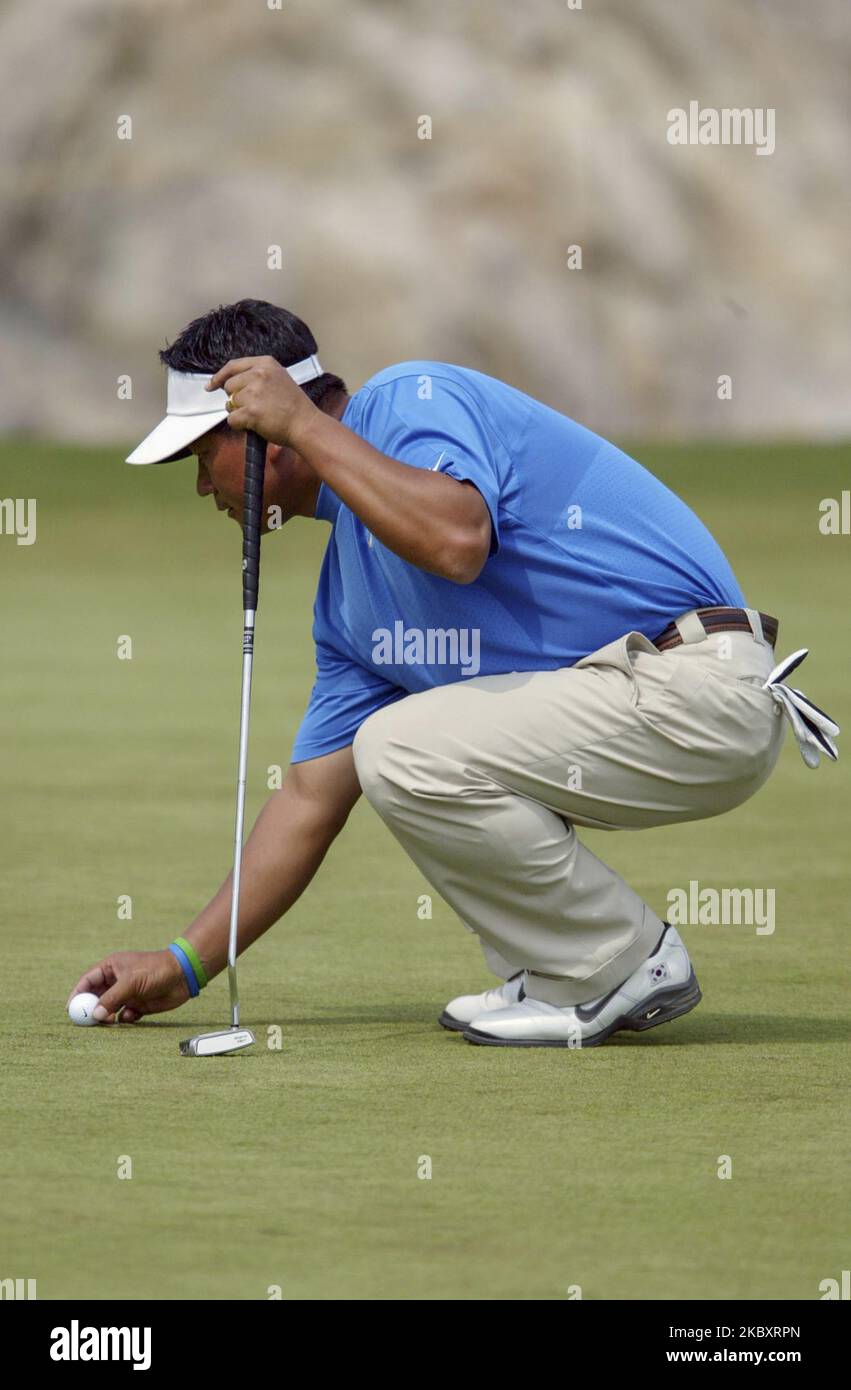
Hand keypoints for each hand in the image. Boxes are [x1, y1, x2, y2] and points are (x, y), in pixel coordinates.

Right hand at [66, 949, 189, 1023]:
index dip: (78, 994)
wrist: (182, 976)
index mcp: (111, 967)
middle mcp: (117, 981)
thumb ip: (112, 998)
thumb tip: (95, 1014)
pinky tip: (132, 1015)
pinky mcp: (138, 1005)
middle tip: (87, 1021)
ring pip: (109, 1009)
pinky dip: (124, 1019)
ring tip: (110, 1020)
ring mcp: (127, 993)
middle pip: (96, 997)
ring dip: (107, 1016)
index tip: (70, 1008)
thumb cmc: (156, 970)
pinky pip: (123, 1016)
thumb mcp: (131, 982)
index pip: (88, 980)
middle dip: (91, 1009)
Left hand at [207, 356, 316, 446]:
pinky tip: (254, 424)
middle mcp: (258, 375)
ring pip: (230, 404)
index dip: (219, 376)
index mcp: (265, 364)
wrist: (305, 424)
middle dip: (235, 398)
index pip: (232, 366)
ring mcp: (254, 393)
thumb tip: (231, 382)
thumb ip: (257, 375)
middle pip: (229, 386)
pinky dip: (239, 425)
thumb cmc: (294, 405)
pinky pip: (232, 419)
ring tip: (258, 415)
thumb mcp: (279, 378)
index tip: (211, 385)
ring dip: (239, 412)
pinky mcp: (251, 412)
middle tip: (253, 406)